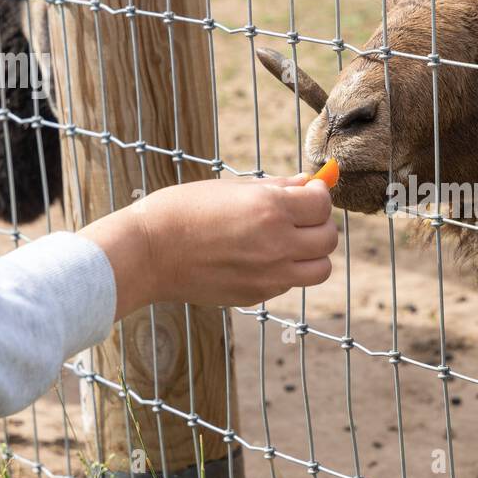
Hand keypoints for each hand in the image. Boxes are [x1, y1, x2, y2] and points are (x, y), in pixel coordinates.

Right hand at [79, 173, 336, 319]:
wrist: (147, 253)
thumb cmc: (183, 210)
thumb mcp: (230, 188)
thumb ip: (276, 188)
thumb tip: (309, 183)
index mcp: (271, 209)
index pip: (323, 204)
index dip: (318, 195)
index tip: (306, 192)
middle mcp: (277, 243)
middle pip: (329, 238)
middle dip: (319, 224)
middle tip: (299, 218)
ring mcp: (269, 274)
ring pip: (321, 269)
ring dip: (312, 254)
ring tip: (289, 243)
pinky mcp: (257, 295)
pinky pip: (290, 283)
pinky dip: (286, 271)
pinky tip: (259, 259)